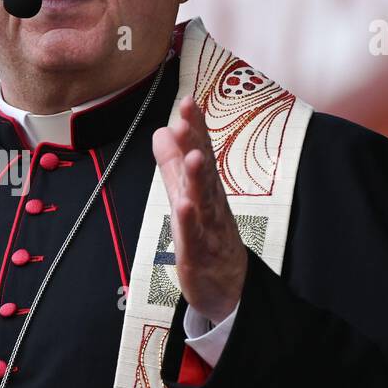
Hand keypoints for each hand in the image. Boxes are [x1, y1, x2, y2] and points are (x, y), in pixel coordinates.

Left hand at [151, 94, 246, 323]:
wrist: (227, 287)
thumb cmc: (208, 235)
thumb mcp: (185, 194)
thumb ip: (172, 164)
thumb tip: (161, 130)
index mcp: (205, 187)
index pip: (200, 151)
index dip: (194, 128)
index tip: (187, 101)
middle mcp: (210, 203)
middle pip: (203, 169)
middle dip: (195, 143)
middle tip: (187, 117)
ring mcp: (207, 228)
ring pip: (203, 200)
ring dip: (197, 178)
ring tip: (192, 156)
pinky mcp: (199, 253)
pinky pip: (194, 236)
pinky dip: (190, 221)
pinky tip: (184, 205)